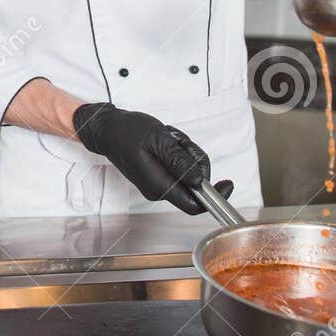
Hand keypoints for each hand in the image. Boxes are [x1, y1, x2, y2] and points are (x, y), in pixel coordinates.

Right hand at [73, 103, 229, 213]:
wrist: (107, 129)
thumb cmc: (128, 131)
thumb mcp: (158, 139)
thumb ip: (180, 161)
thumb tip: (200, 180)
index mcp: (159, 185)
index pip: (194, 205)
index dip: (215, 197)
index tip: (227, 184)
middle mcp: (159, 190)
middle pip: (195, 184)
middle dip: (195, 160)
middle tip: (178, 142)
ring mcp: (158, 185)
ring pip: (189, 173)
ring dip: (185, 153)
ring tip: (168, 139)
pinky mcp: (159, 177)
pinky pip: (180, 168)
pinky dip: (179, 153)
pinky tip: (166, 142)